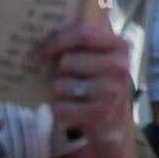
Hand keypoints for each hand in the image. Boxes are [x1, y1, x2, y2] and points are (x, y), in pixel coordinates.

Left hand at [36, 22, 132, 144]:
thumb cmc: (99, 83)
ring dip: (60, 93)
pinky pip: (60, 108)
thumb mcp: (100, 59)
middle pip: (67, 61)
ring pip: (61, 86)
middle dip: (60, 72)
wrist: (114, 123)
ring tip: (75, 97)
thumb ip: (82, 43)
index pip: (83, 33)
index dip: (56, 41)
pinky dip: (61, 110)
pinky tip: (74, 111)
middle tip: (71, 79)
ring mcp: (111, 91)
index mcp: (120, 46)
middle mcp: (120, 67)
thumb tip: (41, 35)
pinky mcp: (99, 114)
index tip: (38, 53)